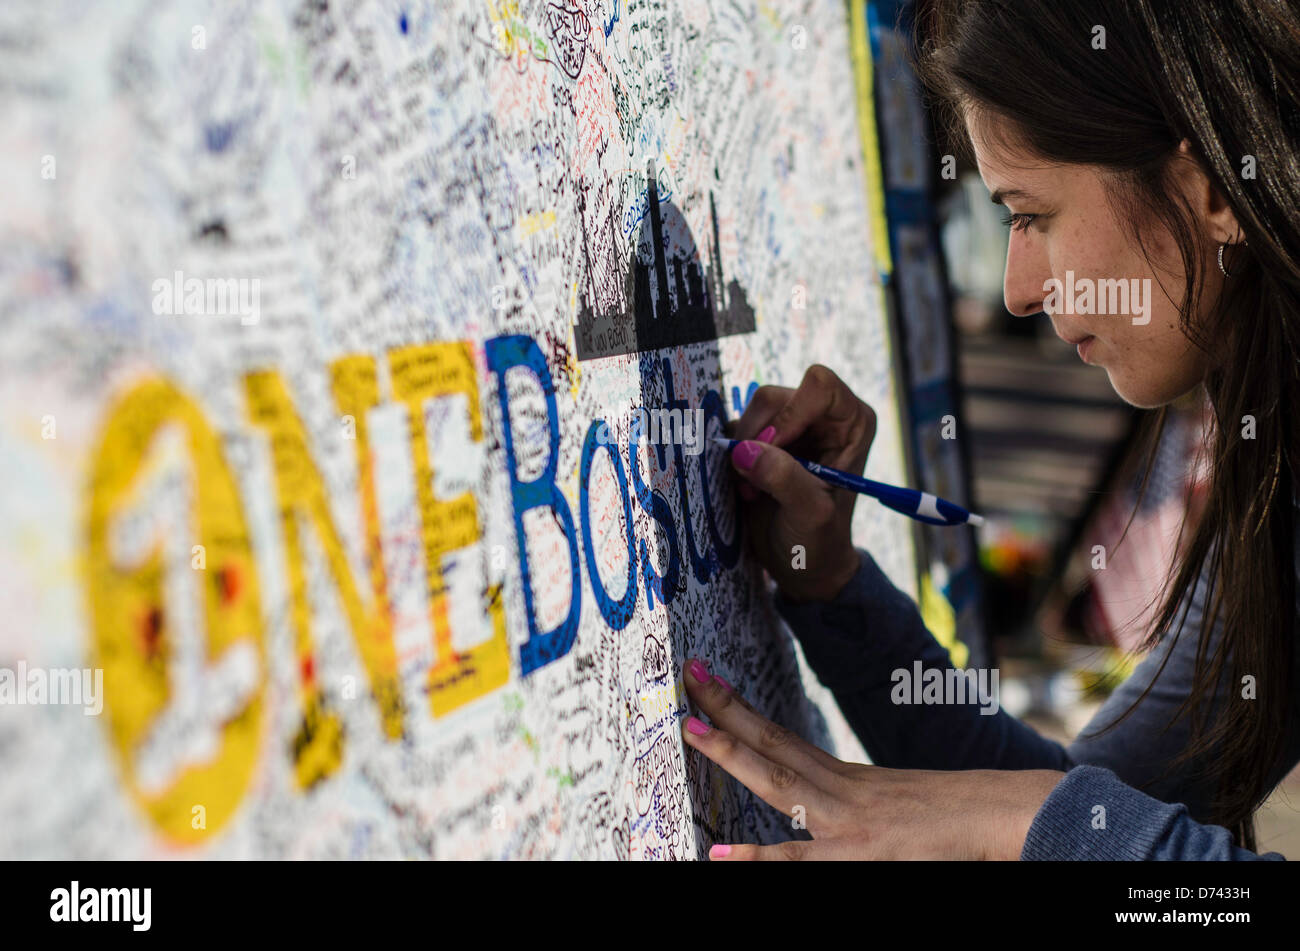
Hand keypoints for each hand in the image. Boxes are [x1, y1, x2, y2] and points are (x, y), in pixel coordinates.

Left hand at [681, 657, 1064, 859]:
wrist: (1002, 819)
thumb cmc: (948, 817)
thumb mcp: (886, 800)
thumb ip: (847, 796)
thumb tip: (806, 788)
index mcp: (842, 776)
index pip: (779, 736)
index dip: (739, 709)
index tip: (706, 681)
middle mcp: (839, 789)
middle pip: (773, 742)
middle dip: (726, 709)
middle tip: (687, 676)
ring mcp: (846, 820)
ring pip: (780, 782)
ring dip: (733, 754)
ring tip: (690, 729)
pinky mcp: (858, 856)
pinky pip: (800, 860)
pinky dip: (760, 859)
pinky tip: (721, 857)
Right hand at [727, 365, 875, 600]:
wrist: (802, 564)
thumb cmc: (820, 540)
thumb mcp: (810, 514)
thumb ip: (784, 478)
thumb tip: (744, 451)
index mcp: (852, 422)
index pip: (819, 386)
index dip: (791, 415)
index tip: (775, 451)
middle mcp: (823, 416)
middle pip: (775, 398)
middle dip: (759, 439)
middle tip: (757, 483)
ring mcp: (792, 424)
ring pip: (751, 413)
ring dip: (743, 452)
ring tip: (754, 491)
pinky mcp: (765, 438)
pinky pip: (736, 430)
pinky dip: (733, 457)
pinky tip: (747, 488)